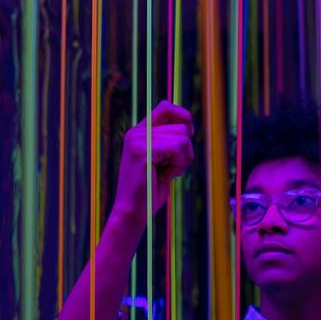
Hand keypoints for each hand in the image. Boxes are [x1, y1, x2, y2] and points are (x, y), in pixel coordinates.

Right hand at [110, 101, 194, 230]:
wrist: (132, 212)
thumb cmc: (149, 192)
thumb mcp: (161, 162)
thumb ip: (169, 142)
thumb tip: (189, 126)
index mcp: (138, 133)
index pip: (165, 107)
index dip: (183, 116)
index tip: (189, 134)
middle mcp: (136, 133)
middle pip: (180, 126)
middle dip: (186, 150)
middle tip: (173, 168)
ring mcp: (138, 140)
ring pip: (182, 138)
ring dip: (183, 159)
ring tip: (168, 173)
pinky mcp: (143, 150)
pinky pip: (177, 148)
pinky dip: (179, 165)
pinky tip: (166, 176)